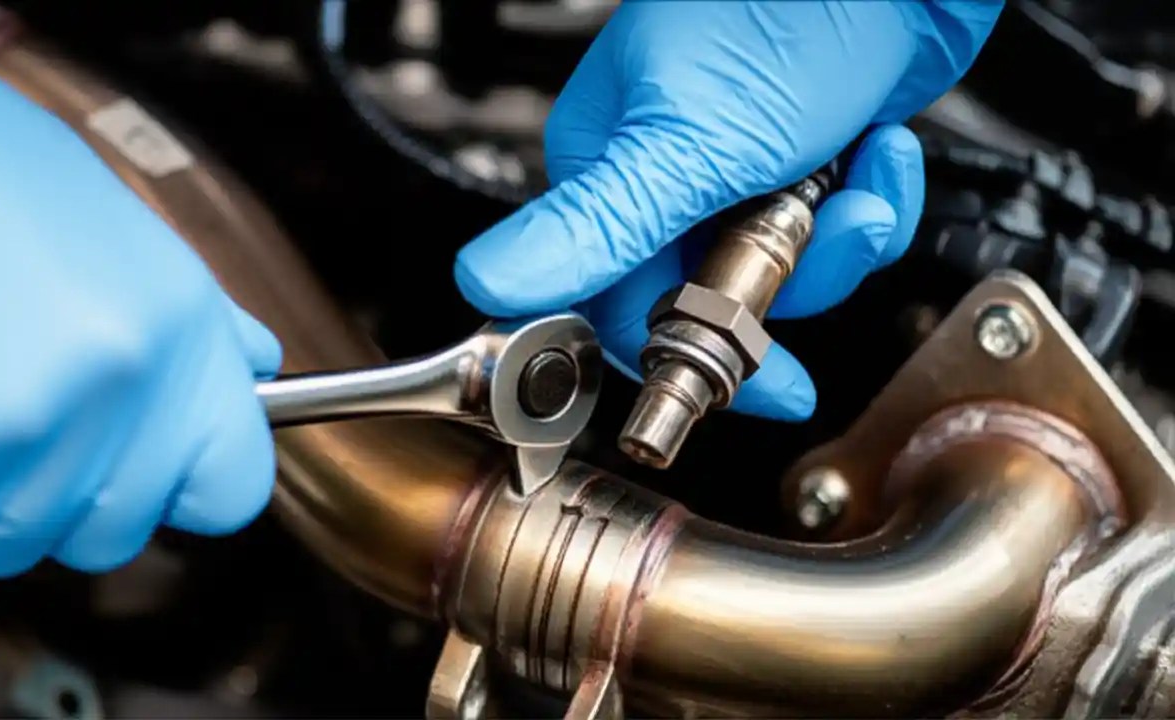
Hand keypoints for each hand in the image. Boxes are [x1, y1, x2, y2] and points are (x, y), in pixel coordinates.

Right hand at [0, 6, 280, 576]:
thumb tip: (253, 369)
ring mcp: (12, 431)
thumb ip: (198, 325)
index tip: (155, 470)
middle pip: (109, 533)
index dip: (186, 484)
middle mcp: (111, 389)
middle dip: (62, 496)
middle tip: (15, 416)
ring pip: (4, 543)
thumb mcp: (123, 231)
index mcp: (177, 333)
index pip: (232, 491)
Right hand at [455, 1, 1002, 419]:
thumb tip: (485, 280)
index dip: (693, 346)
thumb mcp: (681, 144)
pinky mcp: (798, 161)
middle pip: (717, 296)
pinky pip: (833, 231)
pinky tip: (875, 150)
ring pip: (785, 270)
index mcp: (610, 171)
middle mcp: (667, 176)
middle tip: (812, 232)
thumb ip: (593, 227)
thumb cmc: (778, 12)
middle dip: (790, 278)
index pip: (626, 304)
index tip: (757, 384)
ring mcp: (737, 169)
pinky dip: (871, 201)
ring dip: (840, 237)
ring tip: (857, 175)